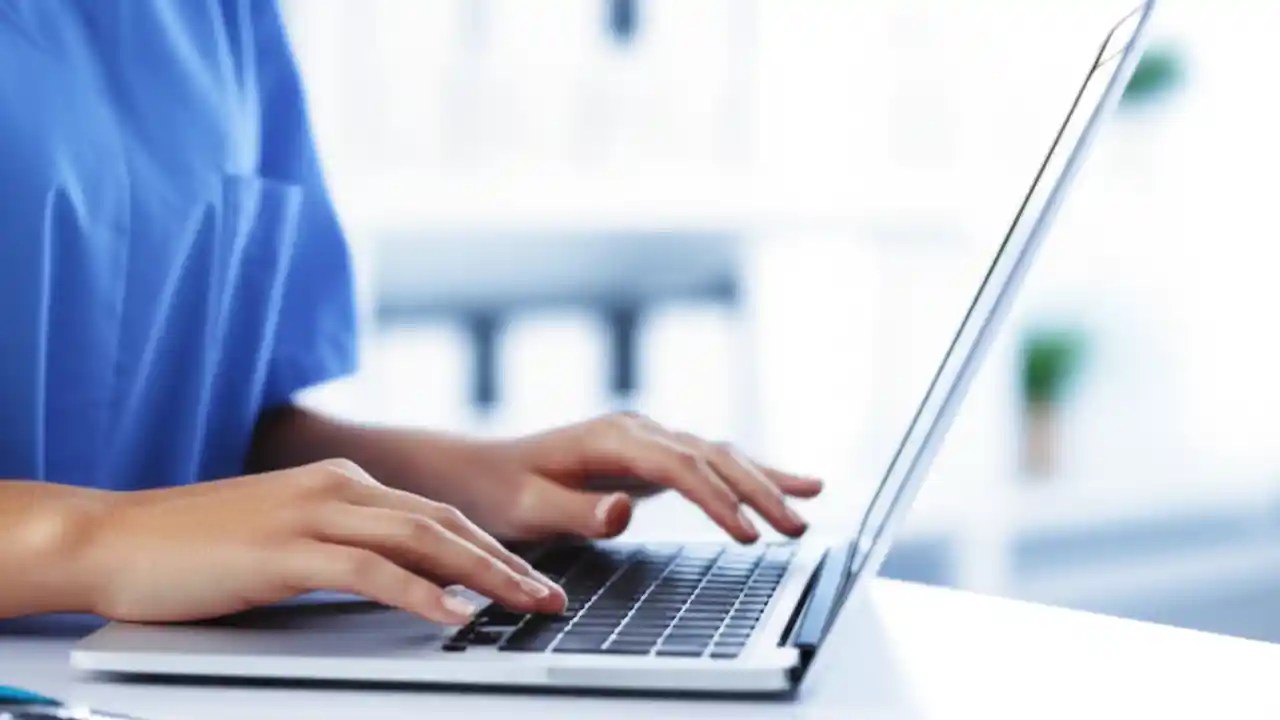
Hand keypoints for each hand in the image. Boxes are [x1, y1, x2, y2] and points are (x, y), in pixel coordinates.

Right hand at [72, 460, 564, 623]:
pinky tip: (454, 616)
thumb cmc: (197, 548)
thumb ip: (341, 549)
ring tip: (526, 605)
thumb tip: (397, 582)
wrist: (114, 538)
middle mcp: (336, 487)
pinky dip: (420, 593)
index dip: (489, 547)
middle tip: (551, 596)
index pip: (435, 514)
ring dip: (483, 576)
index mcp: (341, 483)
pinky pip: (369, 570)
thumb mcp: (285, 540)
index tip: (529, 577)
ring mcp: (311, 513)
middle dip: (506, 562)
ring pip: (420, 539)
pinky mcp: (285, 549)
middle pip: (443, 522)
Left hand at [439, 413, 823, 543]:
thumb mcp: (529, 508)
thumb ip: (577, 509)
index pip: (679, 466)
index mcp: (611, 438)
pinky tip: (791, 482)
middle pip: (712, 455)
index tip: (747, 534)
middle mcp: (638, 430)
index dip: (717, 500)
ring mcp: (650, 439)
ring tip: (811, 504)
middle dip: (758, 490)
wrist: (485, 471)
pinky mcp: (655, 456)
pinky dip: (752, 473)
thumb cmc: (504, 491)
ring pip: (721, 454)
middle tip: (796, 528)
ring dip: (764, 480)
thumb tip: (624, 510)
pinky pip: (713, 462)